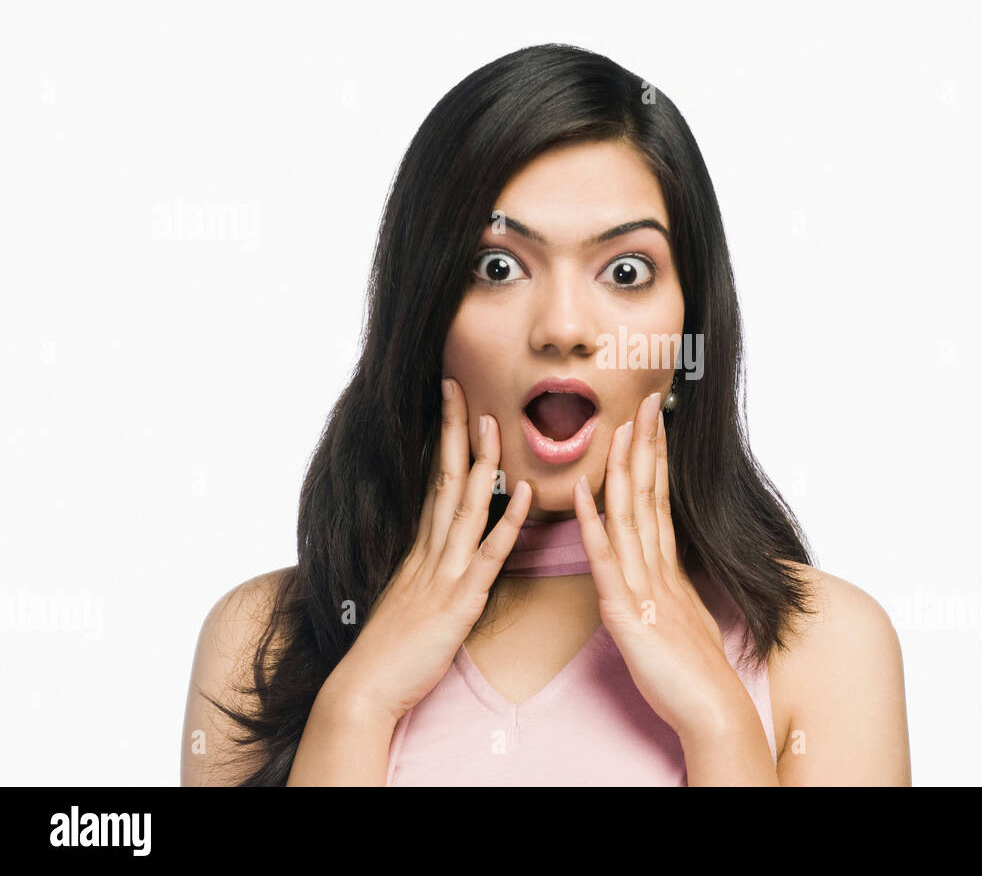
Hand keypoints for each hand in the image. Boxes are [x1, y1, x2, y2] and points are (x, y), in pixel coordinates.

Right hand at [327, 377, 531, 725]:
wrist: (365, 690)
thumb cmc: (389, 651)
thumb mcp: (407, 598)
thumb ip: (425, 569)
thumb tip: (438, 548)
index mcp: (419, 550)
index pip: (433, 482)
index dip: (444, 441)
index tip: (451, 402)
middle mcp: (429, 552)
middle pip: (444, 479)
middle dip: (454, 431)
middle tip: (461, 386)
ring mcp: (442, 574)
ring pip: (465, 506)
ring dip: (482, 463)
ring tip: (496, 422)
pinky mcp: (458, 602)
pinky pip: (487, 555)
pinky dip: (506, 522)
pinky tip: (523, 493)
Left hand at [572, 390, 748, 740]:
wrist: (711, 709)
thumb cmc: (692, 673)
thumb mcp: (676, 620)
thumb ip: (663, 589)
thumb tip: (657, 570)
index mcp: (667, 569)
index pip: (658, 501)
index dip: (654, 459)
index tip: (652, 423)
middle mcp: (658, 568)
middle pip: (650, 495)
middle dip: (646, 446)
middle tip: (646, 401)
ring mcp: (644, 586)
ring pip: (631, 515)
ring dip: (624, 467)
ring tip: (621, 425)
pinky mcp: (628, 612)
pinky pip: (606, 560)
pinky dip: (594, 523)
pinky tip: (584, 491)